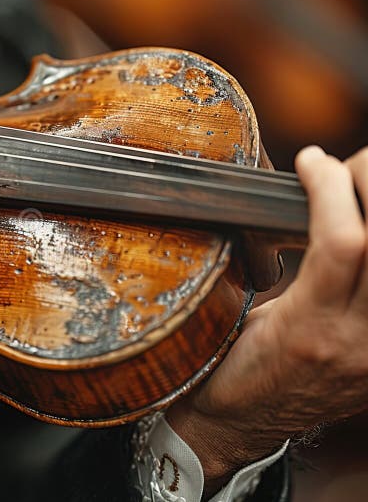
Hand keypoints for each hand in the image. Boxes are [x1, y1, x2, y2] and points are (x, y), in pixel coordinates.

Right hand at [167, 145, 367, 494]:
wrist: (239, 425)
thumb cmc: (232, 368)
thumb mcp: (251, 313)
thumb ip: (295, 268)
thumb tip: (317, 207)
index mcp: (307, 327)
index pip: (342, 243)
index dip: (331, 186)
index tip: (309, 161)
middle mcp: (357, 341)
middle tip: (346, 170)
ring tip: (356, 193)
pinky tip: (362, 235)